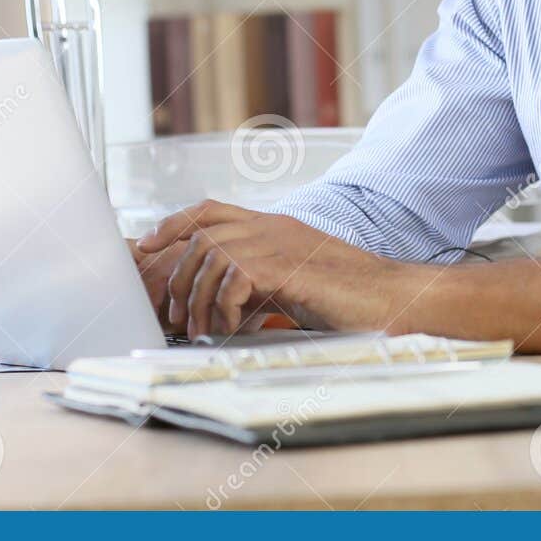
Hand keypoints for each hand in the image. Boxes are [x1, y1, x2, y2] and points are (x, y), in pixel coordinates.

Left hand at [133, 200, 414, 338]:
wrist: (392, 298)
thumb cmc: (350, 296)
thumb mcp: (295, 282)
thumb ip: (261, 281)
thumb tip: (223, 301)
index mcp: (275, 226)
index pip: (212, 209)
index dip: (174, 222)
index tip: (147, 244)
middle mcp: (274, 227)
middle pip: (201, 236)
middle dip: (179, 278)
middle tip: (178, 316)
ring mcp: (281, 243)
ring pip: (211, 258)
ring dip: (199, 300)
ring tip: (205, 330)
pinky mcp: (287, 266)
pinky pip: (234, 278)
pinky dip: (225, 307)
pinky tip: (235, 328)